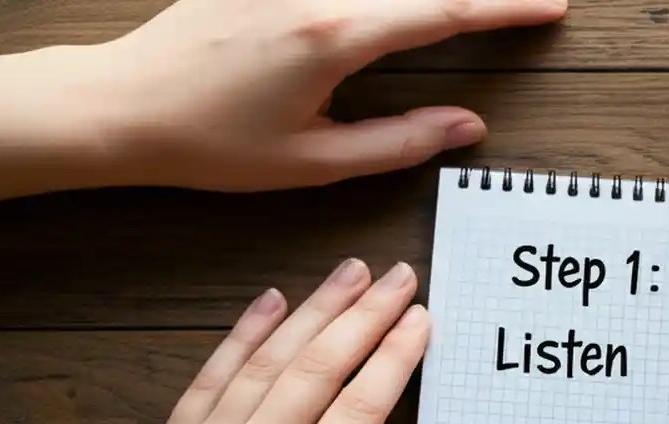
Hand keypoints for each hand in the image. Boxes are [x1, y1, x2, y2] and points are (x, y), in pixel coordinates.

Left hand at [0, 0, 565, 202]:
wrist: (119, 107)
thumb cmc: (210, 143)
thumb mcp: (314, 161)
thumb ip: (400, 142)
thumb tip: (468, 127)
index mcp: (334, 36)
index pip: (445, 11)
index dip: (506, 7)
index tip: (550, 6)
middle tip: (525, 0)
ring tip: (470, 8)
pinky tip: (393, 9)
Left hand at [0, 260, 440, 423]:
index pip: (359, 410)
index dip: (396, 357)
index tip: (421, 321)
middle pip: (318, 369)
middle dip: (365, 316)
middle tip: (400, 277)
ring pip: (268, 360)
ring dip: (314, 309)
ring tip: (351, 272)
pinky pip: (210, 376)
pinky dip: (243, 334)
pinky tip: (271, 301)